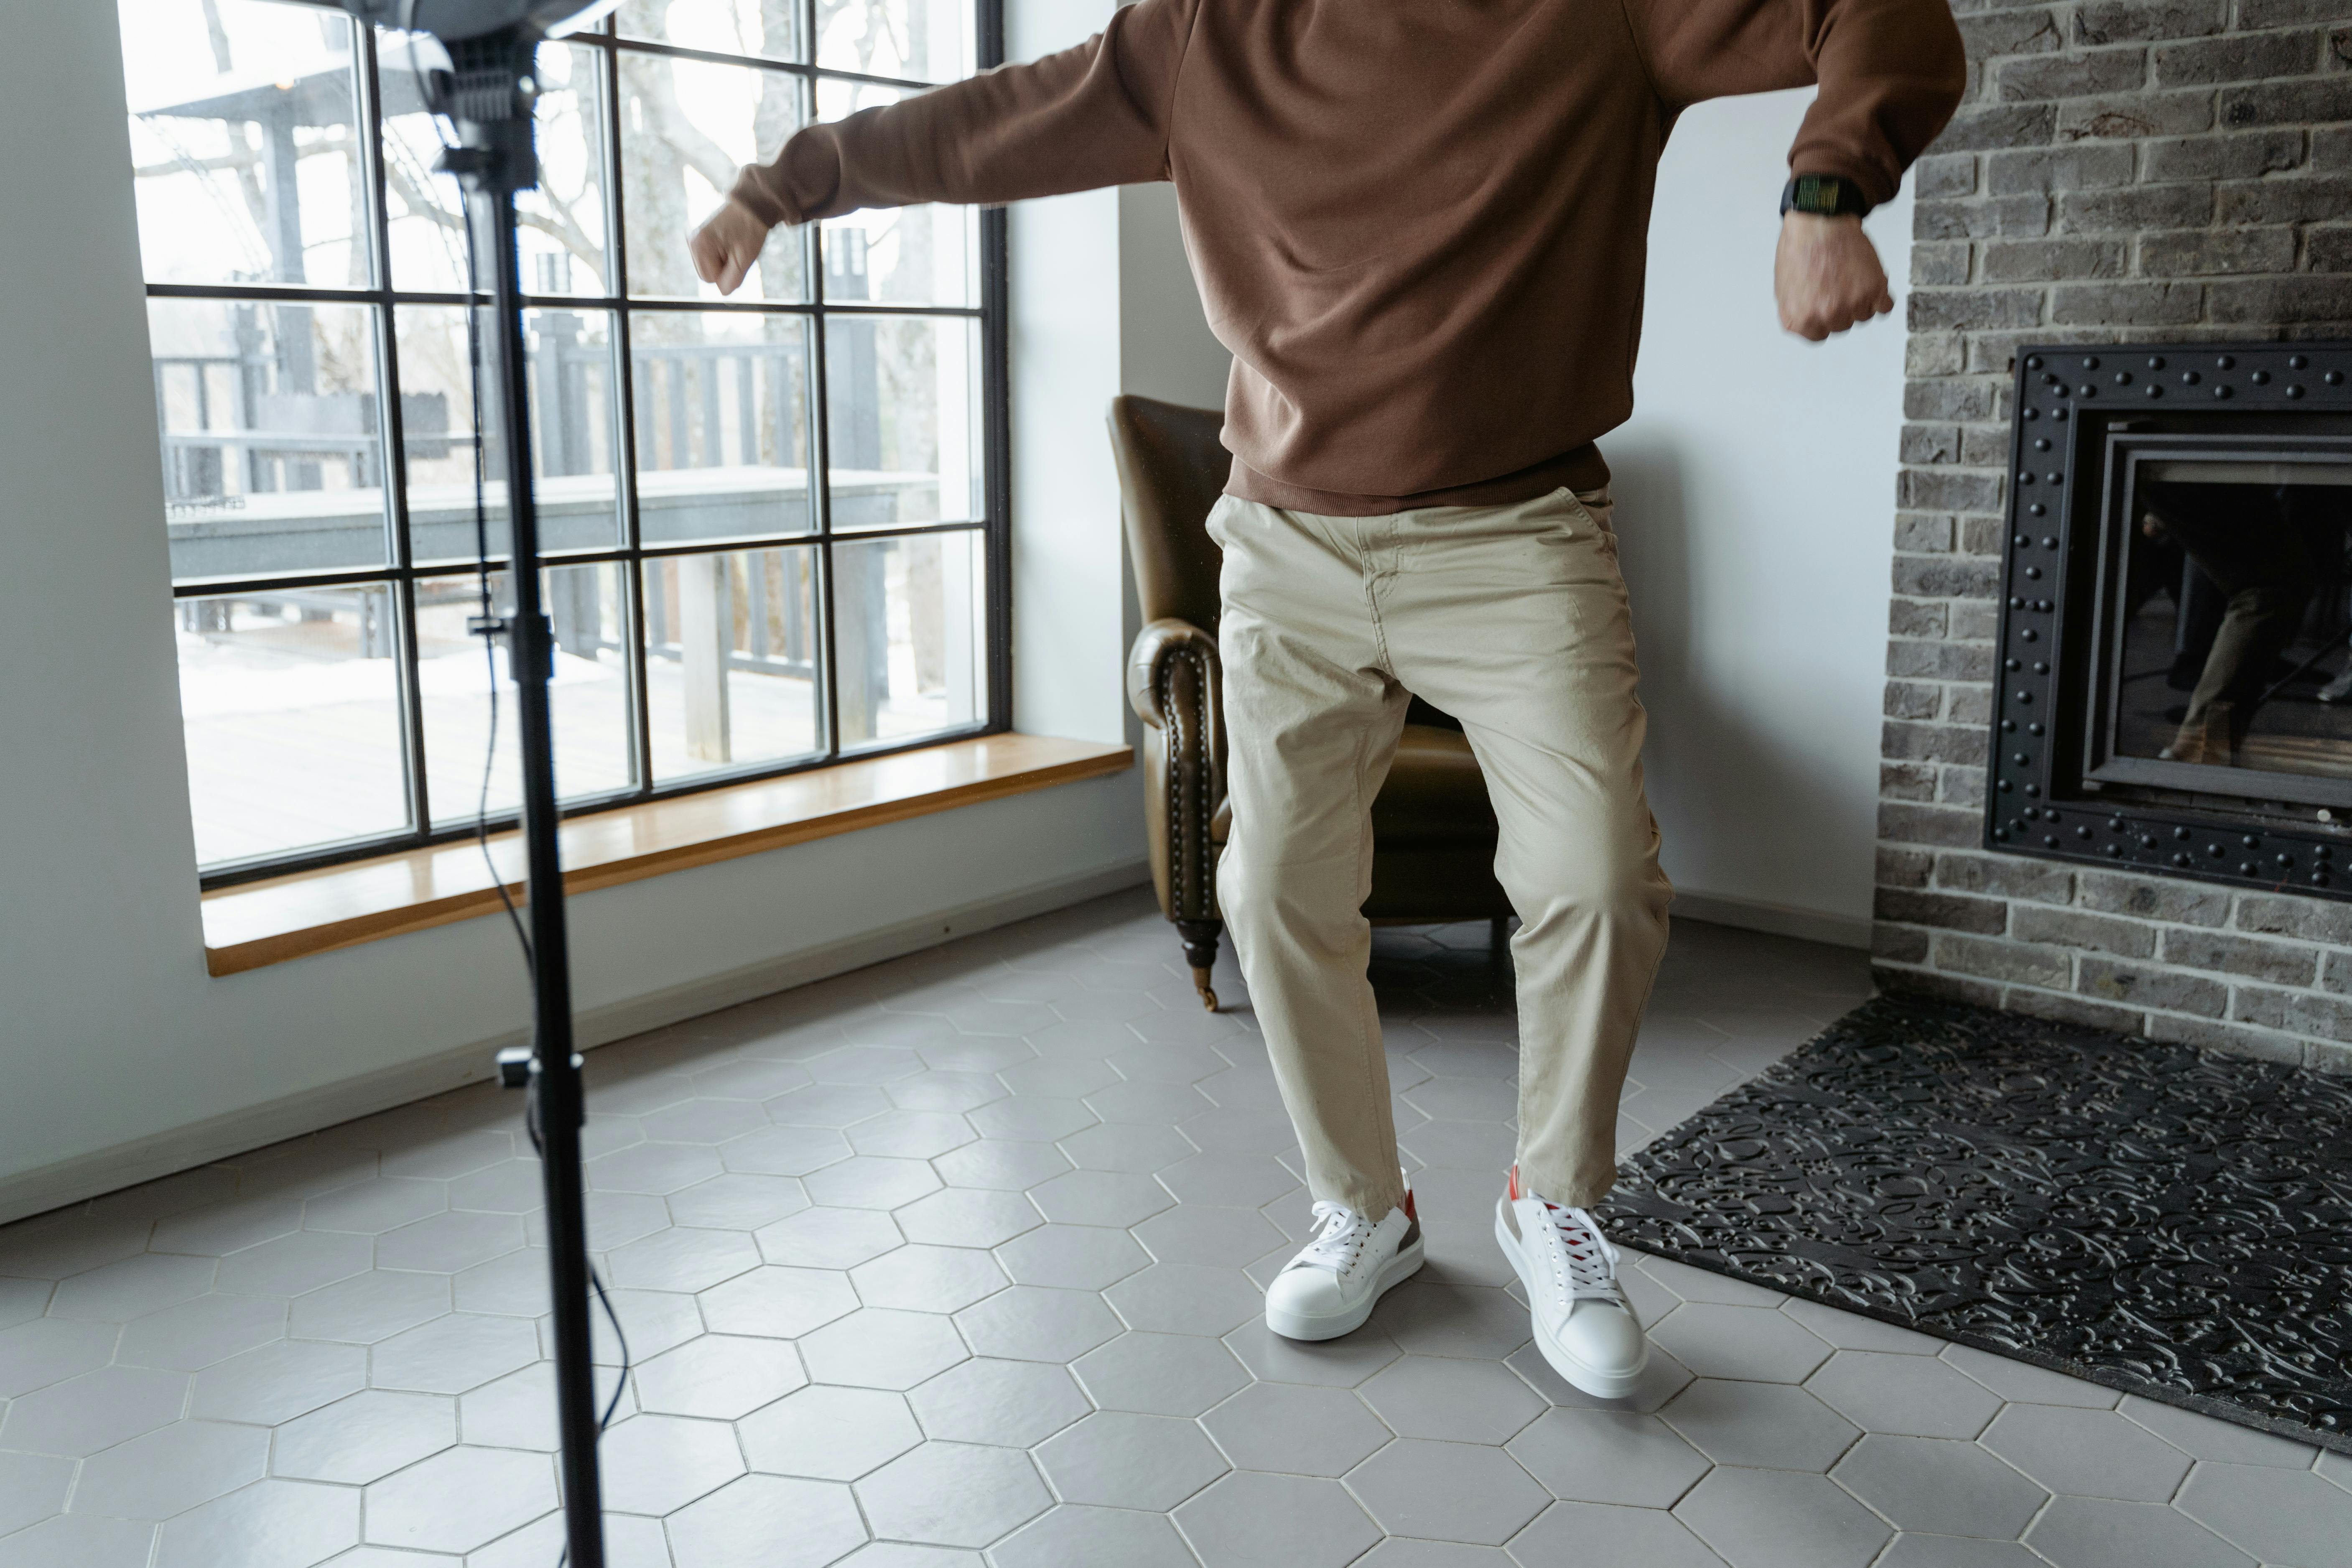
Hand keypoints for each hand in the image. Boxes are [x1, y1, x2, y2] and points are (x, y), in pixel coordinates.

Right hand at [689, 197, 772, 294]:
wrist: (752, 206)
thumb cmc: (750, 230)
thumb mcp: (744, 259)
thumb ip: (732, 280)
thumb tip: (723, 292)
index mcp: (699, 245)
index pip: (709, 279)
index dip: (726, 273)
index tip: (736, 255)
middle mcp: (691, 240)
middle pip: (706, 275)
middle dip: (723, 268)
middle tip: (735, 250)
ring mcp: (694, 237)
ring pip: (708, 267)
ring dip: (723, 261)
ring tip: (733, 244)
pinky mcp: (699, 236)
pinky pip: (710, 258)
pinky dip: (721, 254)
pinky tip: (728, 241)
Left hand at [1774, 212, 1891, 340]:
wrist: (1820, 221)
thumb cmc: (1800, 247)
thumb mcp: (1785, 289)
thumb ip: (1798, 312)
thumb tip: (1810, 322)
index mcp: (1800, 320)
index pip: (1819, 335)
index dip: (1823, 318)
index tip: (1826, 304)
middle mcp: (1826, 316)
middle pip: (1842, 325)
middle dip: (1841, 306)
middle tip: (1837, 283)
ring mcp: (1851, 305)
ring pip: (1863, 315)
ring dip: (1861, 299)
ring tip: (1850, 275)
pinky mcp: (1874, 289)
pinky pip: (1885, 307)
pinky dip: (1881, 296)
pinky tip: (1871, 281)